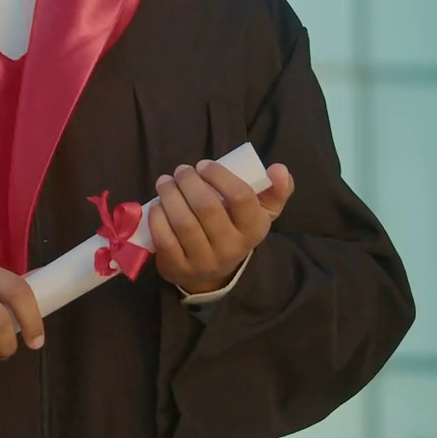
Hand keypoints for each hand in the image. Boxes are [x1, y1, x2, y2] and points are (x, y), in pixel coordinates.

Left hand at [149, 160, 294, 294]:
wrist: (214, 272)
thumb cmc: (235, 229)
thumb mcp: (261, 212)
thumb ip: (276, 189)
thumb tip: (279, 169)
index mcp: (254, 229)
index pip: (240, 196)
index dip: (218, 175)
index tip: (203, 165)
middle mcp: (231, 248)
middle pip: (206, 206)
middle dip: (188, 181)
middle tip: (181, 170)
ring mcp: (204, 261)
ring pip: (183, 221)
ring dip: (169, 194)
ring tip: (165, 182)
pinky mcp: (179, 268)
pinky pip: (164, 239)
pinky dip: (157, 217)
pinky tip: (157, 204)